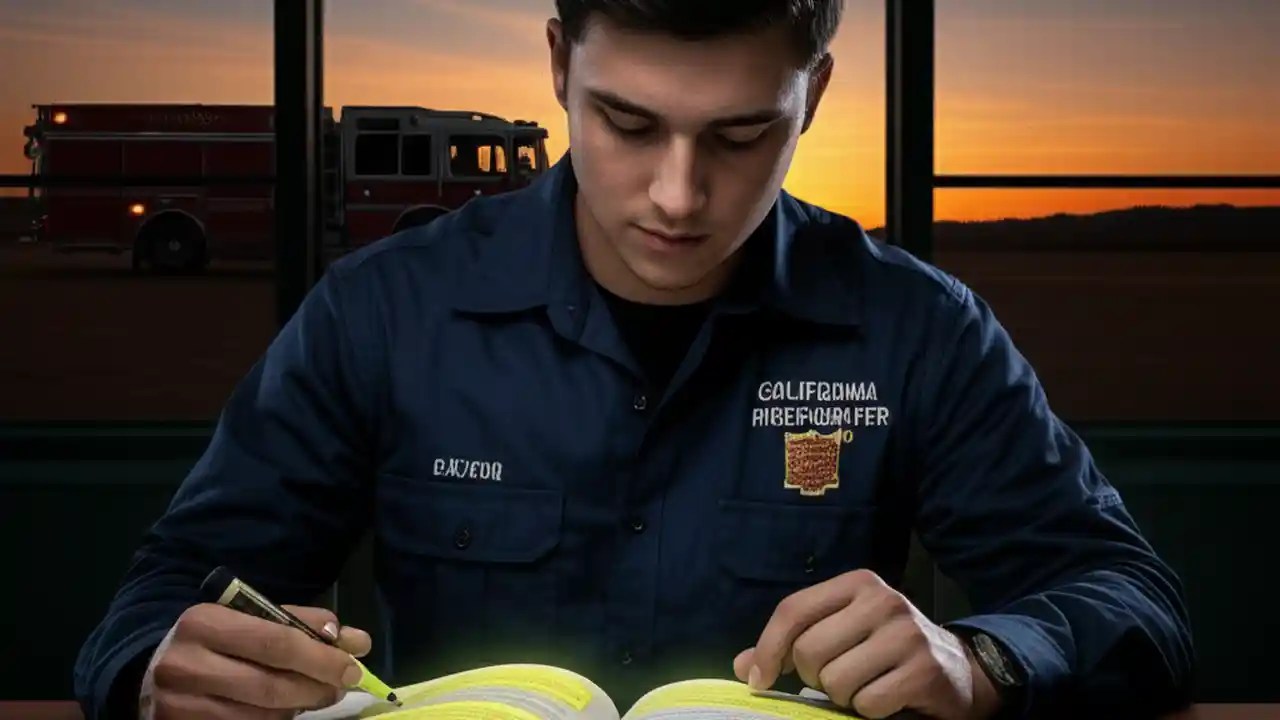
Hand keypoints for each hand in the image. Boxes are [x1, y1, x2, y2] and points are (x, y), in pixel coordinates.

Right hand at [139, 603, 372, 719]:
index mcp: (205, 622)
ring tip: (313, 698)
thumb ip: (304, 625)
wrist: (149, 673)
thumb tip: (357, 641)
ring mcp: (178, 706)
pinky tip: (284, 712)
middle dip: (316, 689)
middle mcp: (185, 665)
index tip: (352, 667)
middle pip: (270, 686)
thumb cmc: (214, 640)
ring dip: (297, 710)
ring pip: (260, 717)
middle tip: (341, 687)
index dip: (320, 658)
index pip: (275, 643)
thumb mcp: (251, 618)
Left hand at [734, 569, 1001, 719]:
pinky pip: (867, 703)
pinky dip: (869, 711)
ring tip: (865, 687)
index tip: (758, 678)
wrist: (958, 670)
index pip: (793, 610)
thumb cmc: (887, 651)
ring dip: (843, 697)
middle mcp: (882, 600)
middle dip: (814, 677)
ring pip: (836, 681)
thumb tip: (742, 667)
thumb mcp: (841, 635)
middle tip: (837, 679)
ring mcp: (906, 634)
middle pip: (809, 650)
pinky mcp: (923, 670)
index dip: (767, 648)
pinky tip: (888, 699)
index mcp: (857, 584)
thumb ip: (791, 646)